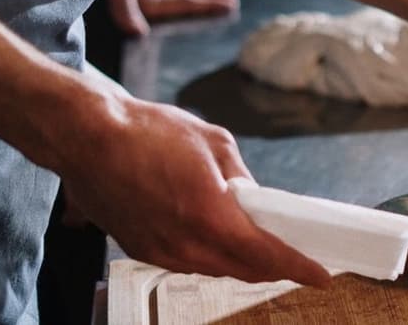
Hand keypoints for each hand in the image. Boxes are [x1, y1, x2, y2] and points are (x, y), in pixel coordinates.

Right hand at [56, 91, 329, 285]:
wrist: (88, 139)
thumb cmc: (147, 133)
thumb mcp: (215, 144)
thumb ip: (242, 178)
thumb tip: (255, 199)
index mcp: (210, 216)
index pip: (265, 255)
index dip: (297, 267)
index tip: (319, 275)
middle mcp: (185, 243)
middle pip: (242, 270)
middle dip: (273, 267)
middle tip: (296, 257)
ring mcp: (160, 251)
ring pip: (214, 270)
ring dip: (241, 263)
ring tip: (262, 247)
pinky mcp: (142, 250)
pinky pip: (188, 263)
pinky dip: (211, 256)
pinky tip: (219, 240)